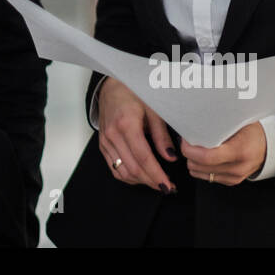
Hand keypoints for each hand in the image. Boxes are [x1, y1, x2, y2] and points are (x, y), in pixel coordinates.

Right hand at [97, 76, 177, 191]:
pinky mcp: (102, 145)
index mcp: (127, 124)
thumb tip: (171, 157)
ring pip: (122, 172)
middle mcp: (113, 135)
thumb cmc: (134, 93)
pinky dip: (128, 176)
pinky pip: (113, 168)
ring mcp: (105, 141)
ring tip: (156, 182)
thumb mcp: (154, 110)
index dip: (157, 175)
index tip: (168, 185)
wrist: (112, 86)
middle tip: (167, 187)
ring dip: (140, 181)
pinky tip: (141, 176)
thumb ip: (161, 135)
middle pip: (133, 168)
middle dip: (151, 181)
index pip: (143, 158)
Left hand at [180, 121, 266, 185]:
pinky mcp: (230, 181)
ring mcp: (234, 177)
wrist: (269, 147)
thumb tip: (196, 117)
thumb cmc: (253, 130)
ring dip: (193, 160)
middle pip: (198, 166)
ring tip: (196, 147)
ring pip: (197, 172)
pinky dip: (200, 166)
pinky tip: (205, 155)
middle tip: (188, 139)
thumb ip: (220, 123)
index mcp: (240, 151)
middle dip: (189, 152)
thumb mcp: (240, 122)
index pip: (207, 156)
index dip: (190, 149)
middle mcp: (237, 167)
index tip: (185, 139)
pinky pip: (205, 176)